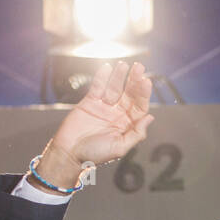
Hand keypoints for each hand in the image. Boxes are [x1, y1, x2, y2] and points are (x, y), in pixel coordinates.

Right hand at [37, 60, 153, 186]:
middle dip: (134, 80)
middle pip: (129, 94)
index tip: (146, 81)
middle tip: (138, 68)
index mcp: (127, 125)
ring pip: (114, 88)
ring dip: (119, 76)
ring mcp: (104, 107)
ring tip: (124, 65)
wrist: (70, 153)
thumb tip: (150, 118)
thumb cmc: (94, 155)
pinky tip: (107, 68)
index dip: (143, 94)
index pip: (139, 106)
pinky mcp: (90, 102)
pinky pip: (98, 87)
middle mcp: (117, 114)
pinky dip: (102, 77)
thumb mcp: (119, 147)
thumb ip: (136, 133)